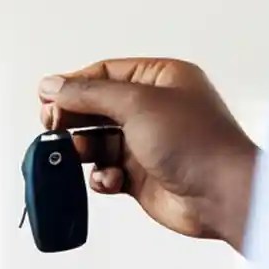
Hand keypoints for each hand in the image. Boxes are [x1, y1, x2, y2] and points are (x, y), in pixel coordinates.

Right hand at [38, 58, 257, 251]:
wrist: (221, 195)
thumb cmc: (196, 143)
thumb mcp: (136, 103)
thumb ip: (89, 93)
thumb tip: (53, 85)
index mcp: (161, 79)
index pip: (105, 73)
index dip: (73, 84)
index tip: (46, 98)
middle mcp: (154, 108)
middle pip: (96, 107)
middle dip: (73, 117)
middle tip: (52, 126)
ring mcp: (147, 143)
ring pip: (97, 141)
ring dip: (84, 148)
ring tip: (77, 153)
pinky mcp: (142, 176)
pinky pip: (106, 170)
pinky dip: (101, 176)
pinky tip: (109, 179)